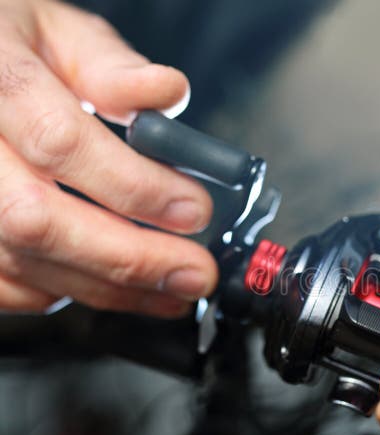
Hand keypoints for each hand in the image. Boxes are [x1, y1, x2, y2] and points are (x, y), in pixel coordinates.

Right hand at [0, 0, 215, 316]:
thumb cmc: (7, 44)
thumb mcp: (57, 30)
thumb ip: (112, 66)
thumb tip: (166, 94)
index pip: (61, 142)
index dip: (135, 186)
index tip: (194, 210)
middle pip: (36, 220)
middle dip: (129, 258)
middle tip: (193, 272)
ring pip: (22, 260)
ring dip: (109, 288)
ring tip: (171, 291)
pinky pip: (5, 284)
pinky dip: (62, 291)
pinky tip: (110, 284)